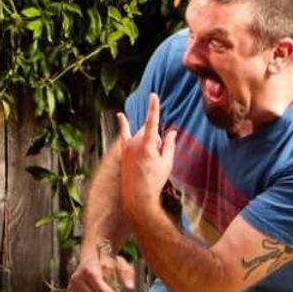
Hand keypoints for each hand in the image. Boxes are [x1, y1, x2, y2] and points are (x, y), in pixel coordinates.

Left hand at [116, 92, 175, 222]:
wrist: (137, 195)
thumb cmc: (154, 180)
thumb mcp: (166, 162)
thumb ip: (169, 144)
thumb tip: (172, 130)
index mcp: (147, 144)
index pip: (152, 122)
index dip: (153, 108)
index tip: (153, 95)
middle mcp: (134, 142)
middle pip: (149, 131)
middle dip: (157, 138)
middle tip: (158, 158)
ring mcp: (127, 146)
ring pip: (141, 134)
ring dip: (148, 141)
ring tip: (149, 161)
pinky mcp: (123, 150)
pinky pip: (124, 133)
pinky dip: (123, 123)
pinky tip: (120, 114)